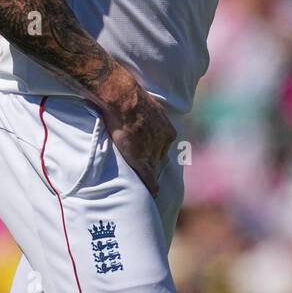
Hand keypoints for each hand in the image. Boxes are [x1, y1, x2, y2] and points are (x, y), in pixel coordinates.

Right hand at [97, 75, 175, 197]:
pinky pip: (149, 177)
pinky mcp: (141, 159)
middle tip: (145, 166)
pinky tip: (153, 193)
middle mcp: (164, 142)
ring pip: (153, 166)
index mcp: (167, 130)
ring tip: (145, 182)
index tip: (149, 153)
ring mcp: (153, 151)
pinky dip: (151, 186)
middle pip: (159, 156)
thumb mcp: (147, 106)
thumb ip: (149, 115)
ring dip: (149, 173)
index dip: (154, 150)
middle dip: (153, 161)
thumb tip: (142, 114)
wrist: (124, 99)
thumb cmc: (131, 98)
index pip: (162, 145)